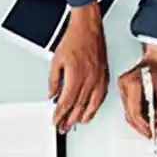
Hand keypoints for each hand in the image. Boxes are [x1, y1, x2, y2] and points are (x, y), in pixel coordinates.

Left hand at [49, 2, 108, 133]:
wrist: (88, 28)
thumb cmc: (74, 40)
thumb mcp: (56, 61)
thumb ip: (53, 81)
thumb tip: (52, 94)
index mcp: (75, 77)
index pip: (66, 103)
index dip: (59, 115)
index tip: (55, 121)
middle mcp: (88, 80)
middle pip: (78, 107)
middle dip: (69, 120)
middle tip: (63, 128)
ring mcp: (98, 79)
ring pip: (91, 105)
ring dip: (83, 117)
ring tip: (76, 123)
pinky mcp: (104, 77)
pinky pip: (101, 97)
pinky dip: (95, 107)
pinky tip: (91, 111)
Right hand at [117, 45, 156, 137]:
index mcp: (133, 84)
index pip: (134, 112)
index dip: (143, 125)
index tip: (150, 132)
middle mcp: (124, 85)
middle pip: (129, 114)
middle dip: (141, 126)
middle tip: (151, 134)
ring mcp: (122, 87)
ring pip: (128, 112)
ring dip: (139, 122)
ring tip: (150, 128)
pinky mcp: (125, 90)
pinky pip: (130, 107)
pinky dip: (138, 115)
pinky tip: (146, 119)